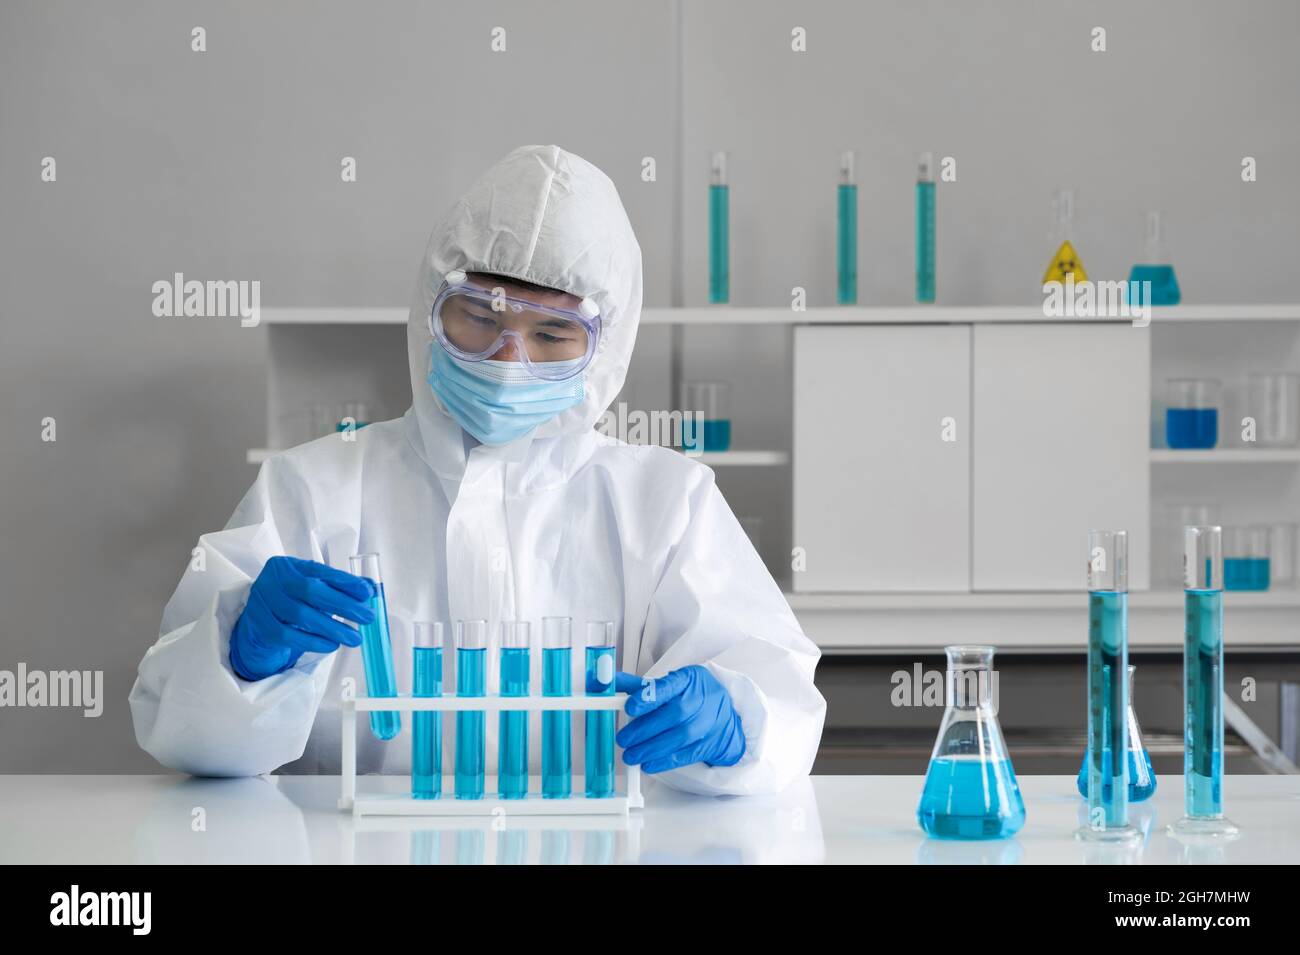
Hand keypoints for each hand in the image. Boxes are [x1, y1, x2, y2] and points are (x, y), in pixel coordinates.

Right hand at [230, 556, 373, 680]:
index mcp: (289, 565)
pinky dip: (313, 642)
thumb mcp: (313, 587)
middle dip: (343, 605)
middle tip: (367, 617)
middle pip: (311, 591)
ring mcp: (262, 601)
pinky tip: (332, 645)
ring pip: (301, 615)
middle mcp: (273, 579)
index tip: (367, 593)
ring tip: (354, 637)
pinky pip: (288, 636)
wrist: (259, 618)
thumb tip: (370, 589)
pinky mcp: (259, 625)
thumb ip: (339, 586)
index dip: (345, 582)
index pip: (320, 572)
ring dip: (332, 628)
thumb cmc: (292, 599)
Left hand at [614, 666, 745, 772]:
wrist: (723, 712)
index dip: (649, 698)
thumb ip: (637, 686)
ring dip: (651, 749)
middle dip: (645, 729)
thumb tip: (607, 682)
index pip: (668, 687)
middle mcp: (699, 700)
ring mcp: (706, 724)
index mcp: (687, 680)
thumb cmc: (690, 695)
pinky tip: (648, 765)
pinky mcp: (706, 744)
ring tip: (630, 755)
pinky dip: (665, 762)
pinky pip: (685, 755)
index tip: (630, 707)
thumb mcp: (668, 683)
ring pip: (679, 737)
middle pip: (673, 715)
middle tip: (623, 739)